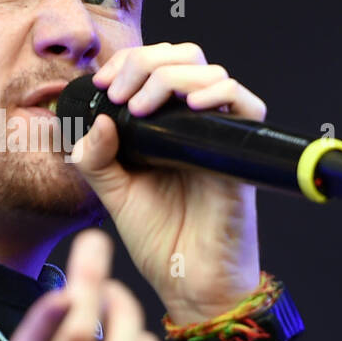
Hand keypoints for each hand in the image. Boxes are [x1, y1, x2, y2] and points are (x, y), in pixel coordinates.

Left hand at [67, 42, 267, 324]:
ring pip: (211, 73)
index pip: (158, 66)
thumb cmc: (160, 240)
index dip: (131, 61)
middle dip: (147, 61)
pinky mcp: (240, 155)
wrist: (189, 283)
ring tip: (140, 106)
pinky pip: (246, 106)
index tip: (102, 83)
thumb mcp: (113, 194)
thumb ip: (96, 159)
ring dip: (171, 77)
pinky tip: (191, 105)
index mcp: (164, 126)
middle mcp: (194, 124)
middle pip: (186, 57)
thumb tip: (94, 121)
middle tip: (119, 91)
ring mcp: (219, 136)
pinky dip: (220, 93)